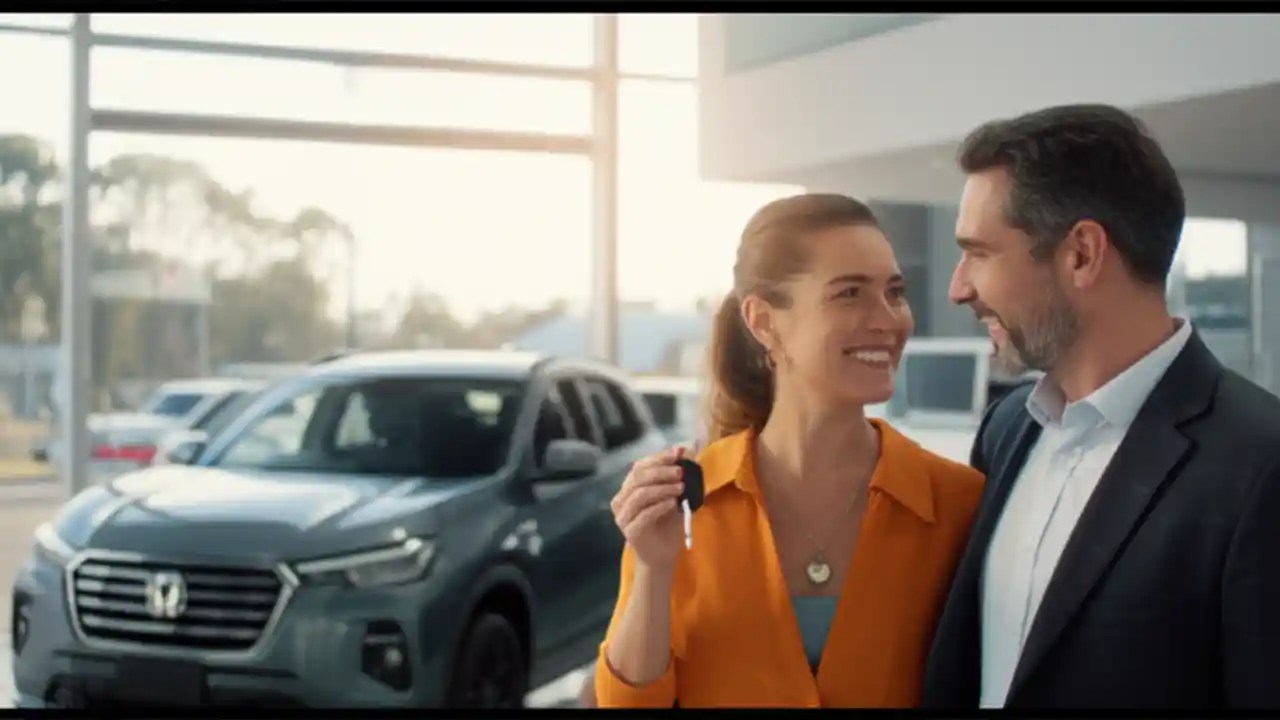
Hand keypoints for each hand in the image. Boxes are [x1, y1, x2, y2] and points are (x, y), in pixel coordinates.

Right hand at [610, 446, 686, 574]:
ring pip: (639, 495)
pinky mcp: (630, 531)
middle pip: (638, 478)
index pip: (639, 466)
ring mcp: (623, 516)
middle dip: (661, 471)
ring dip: (662, 488)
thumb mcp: (675, 496)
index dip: (658, 458)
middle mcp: (621, 500)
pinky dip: (659, 506)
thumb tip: (685, 450)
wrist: (663, 555)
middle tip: (681, 472)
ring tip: (681, 487)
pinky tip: (673, 503)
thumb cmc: (667, 524)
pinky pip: (643, 515)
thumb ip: (678, 476)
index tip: (678, 453)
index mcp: (629, 488)